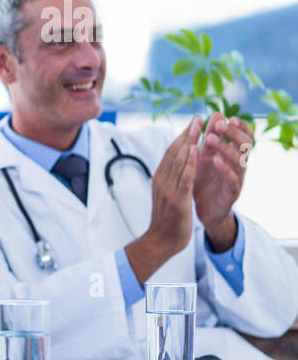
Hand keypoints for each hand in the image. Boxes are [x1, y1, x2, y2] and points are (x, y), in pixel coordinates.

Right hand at [127, 117, 199, 280]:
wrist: (161, 241)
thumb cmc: (168, 220)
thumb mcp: (168, 194)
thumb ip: (172, 178)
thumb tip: (178, 164)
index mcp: (159, 178)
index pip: (170, 153)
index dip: (182, 136)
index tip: (193, 123)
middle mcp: (161, 180)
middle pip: (174, 152)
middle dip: (186, 134)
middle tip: (198, 118)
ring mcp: (168, 190)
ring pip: (178, 160)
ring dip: (189, 141)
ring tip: (199, 127)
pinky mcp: (177, 199)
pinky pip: (184, 177)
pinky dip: (190, 161)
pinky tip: (196, 149)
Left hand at [194, 112, 251, 249]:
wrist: (202, 210)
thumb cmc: (203, 180)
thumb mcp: (204, 156)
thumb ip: (208, 137)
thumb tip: (215, 113)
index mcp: (234, 154)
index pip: (246, 136)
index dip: (240, 126)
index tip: (227, 117)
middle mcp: (239, 165)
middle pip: (245, 145)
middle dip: (233, 133)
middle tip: (218, 125)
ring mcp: (237, 179)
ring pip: (239, 161)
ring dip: (225, 148)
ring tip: (210, 139)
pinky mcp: (231, 193)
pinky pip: (232, 179)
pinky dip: (225, 169)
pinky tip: (215, 160)